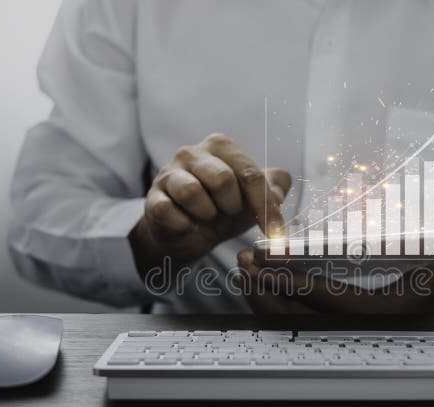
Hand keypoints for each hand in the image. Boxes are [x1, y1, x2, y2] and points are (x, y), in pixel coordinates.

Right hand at [130, 134, 290, 276]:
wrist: (188, 233)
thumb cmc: (224, 208)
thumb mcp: (253, 199)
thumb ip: (273, 187)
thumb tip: (281, 185)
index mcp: (221, 147)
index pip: (250, 174)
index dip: (265, 207)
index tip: (275, 233)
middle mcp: (192, 153)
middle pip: (222, 179)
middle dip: (231, 206)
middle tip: (228, 213)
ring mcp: (168, 173)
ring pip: (191, 192)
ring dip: (206, 214)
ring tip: (206, 217)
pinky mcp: (152, 197)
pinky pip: (168, 211)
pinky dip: (184, 225)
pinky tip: (188, 226)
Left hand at [237, 250, 433, 313]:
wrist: (404, 327)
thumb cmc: (413, 306)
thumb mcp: (429, 288)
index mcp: (358, 313)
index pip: (315, 296)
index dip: (286, 280)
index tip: (264, 262)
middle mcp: (334, 325)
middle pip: (284, 311)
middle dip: (258, 286)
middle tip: (243, 259)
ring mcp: (320, 329)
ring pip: (278, 316)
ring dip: (256, 293)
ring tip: (243, 267)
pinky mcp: (311, 326)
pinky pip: (280, 318)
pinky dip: (262, 301)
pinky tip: (255, 283)